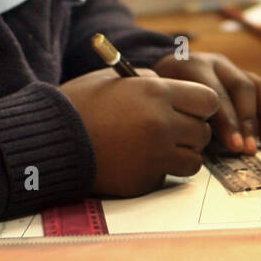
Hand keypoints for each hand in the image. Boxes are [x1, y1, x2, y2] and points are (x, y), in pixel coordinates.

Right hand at [60, 69, 219, 193]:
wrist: (51, 141)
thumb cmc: (81, 105)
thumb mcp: (117, 80)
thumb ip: (150, 82)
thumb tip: (175, 91)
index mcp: (157, 94)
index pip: (209, 101)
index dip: (201, 105)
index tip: (189, 108)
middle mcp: (161, 125)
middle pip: (204, 133)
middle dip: (191, 132)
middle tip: (172, 130)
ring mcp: (154, 156)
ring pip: (194, 161)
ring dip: (182, 155)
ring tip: (158, 147)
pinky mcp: (144, 181)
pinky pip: (168, 177)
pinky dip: (160, 172)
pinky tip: (139, 161)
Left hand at [153, 50, 260, 153]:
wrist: (166, 74)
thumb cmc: (166, 99)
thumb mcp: (168, 106)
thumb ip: (187, 122)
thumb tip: (206, 149)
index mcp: (192, 67)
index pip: (216, 92)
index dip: (228, 121)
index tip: (235, 146)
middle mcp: (216, 63)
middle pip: (242, 88)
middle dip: (248, 122)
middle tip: (250, 149)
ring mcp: (233, 68)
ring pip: (259, 86)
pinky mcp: (246, 74)